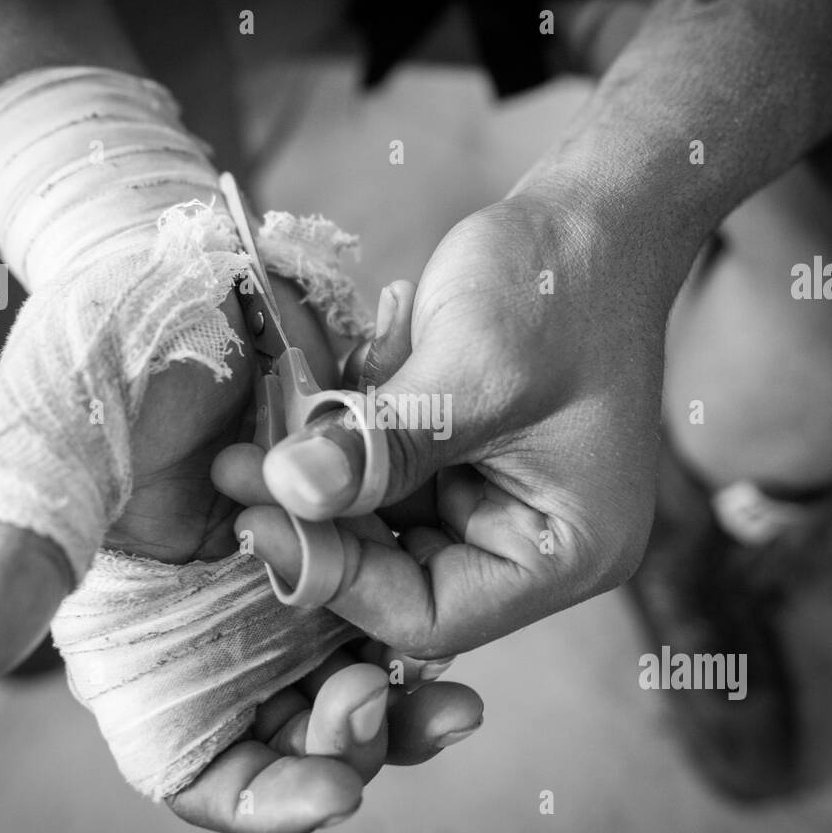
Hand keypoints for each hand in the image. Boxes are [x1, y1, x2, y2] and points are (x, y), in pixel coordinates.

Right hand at [0, 270, 482, 832]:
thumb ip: (5, 577)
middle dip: (349, 749)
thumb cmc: (86, 365)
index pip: (205, 763)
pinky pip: (401, 601)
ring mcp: (296, 579)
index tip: (329, 796)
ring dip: (404, 706)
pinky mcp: (351, 528)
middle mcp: (229, 624)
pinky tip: (459, 632)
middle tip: (384, 710)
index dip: (263, 798)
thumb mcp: (45, 467)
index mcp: (150, 639)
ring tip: (450, 698)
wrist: (172, 272)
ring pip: (362, 681)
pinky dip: (427, 626)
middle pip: (300, 738)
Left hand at [217, 188, 694, 656]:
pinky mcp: (467, 466)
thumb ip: (379, 442)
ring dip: (325, 487)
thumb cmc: (561, 287)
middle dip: (321, 530)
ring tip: (259, 443)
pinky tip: (314, 408)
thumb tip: (284, 493)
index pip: (435, 615)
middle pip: (401, 581)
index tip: (263, 521)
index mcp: (567, 552)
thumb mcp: (470, 368)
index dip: (342, 583)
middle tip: (238, 478)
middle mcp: (533, 545)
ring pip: (383, 532)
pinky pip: (389, 483)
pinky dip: (350, 452)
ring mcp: (498, 505)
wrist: (592, 216)